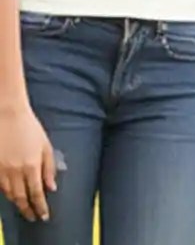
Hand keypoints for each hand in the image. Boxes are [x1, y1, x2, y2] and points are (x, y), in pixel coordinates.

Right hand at [0, 106, 55, 221]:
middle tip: (32, 217)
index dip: (40, 206)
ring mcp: (1, 169)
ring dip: (16, 202)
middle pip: (20, 197)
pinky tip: (11, 193)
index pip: (36, 193)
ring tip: (23, 207)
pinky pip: (0, 185)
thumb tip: (51, 187)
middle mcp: (15, 171)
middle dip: (27, 209)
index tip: (43, 216)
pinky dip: (6, 191)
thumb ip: (49, 168)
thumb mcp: (46, 146)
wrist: (7, 115)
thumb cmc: (30, 128)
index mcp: (31, 166)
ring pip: (8, 193)